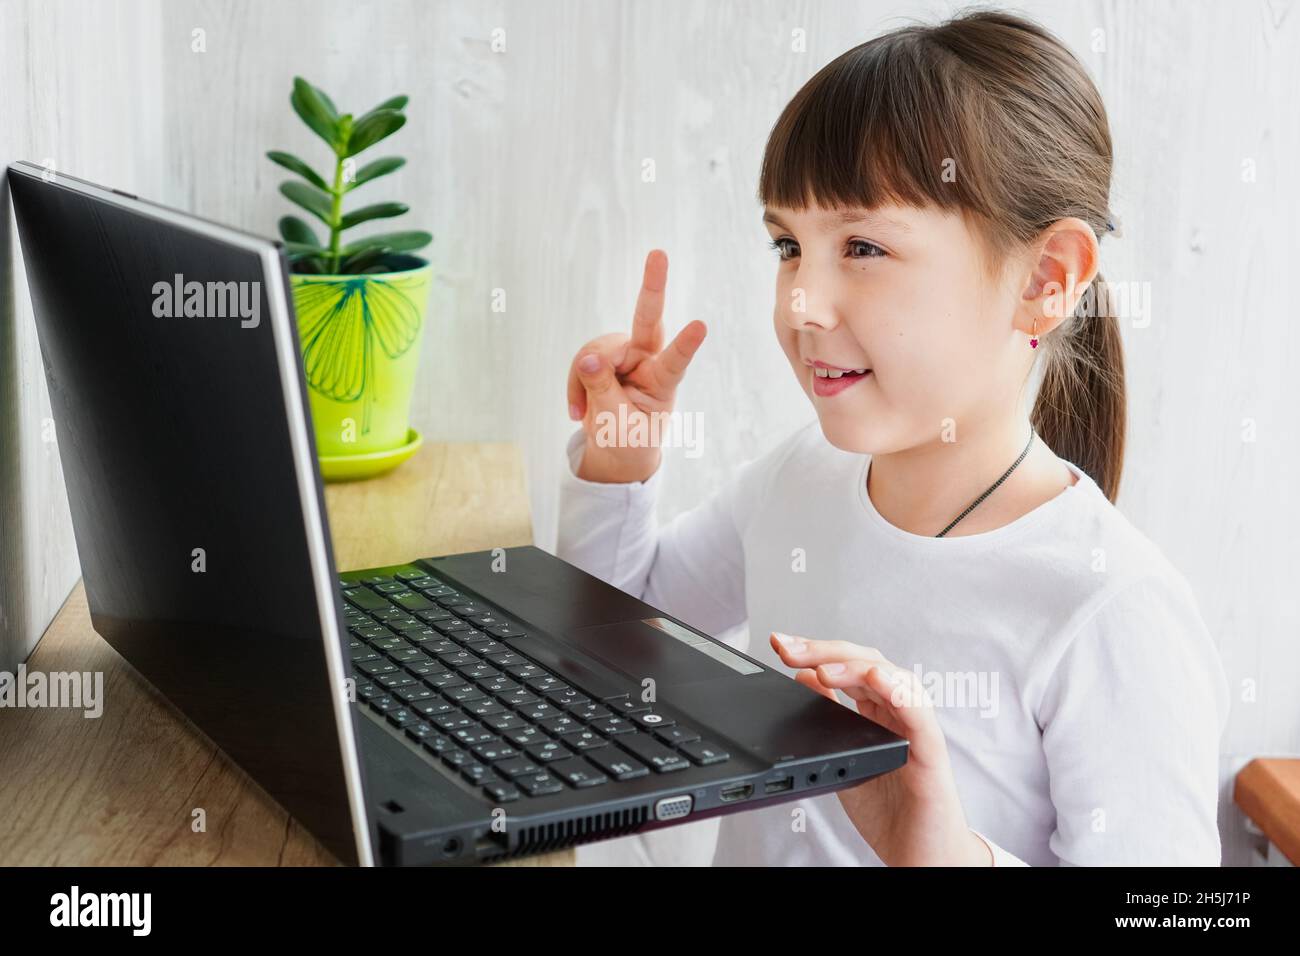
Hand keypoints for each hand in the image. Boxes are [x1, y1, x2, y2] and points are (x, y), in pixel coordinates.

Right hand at [566, 249, 706, 482]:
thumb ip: (603, 391)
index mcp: (663, 382)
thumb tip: (588, 358)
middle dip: (652, 286)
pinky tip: (577, 409)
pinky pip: (581, 360)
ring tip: (583, 411)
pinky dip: (574, 384)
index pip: (676, 361)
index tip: (702, 325)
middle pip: (647, 320)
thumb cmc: (629, 438)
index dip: (686, 345)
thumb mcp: (617, 425)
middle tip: (658, 254)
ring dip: (583, 379)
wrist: (616, 449)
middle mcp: (646, 360)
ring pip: (597, 349)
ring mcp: (624, 354)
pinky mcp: (602, 356)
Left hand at [769, 631, 992, 865]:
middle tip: (787, 648)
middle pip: (865, 663)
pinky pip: (918, 713)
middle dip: (823, 651)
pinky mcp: (930, 752)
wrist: (918, 855)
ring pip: (892, 678)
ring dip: (854, 666)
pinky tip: (875, 680)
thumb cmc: (888, 810)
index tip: (779, 643)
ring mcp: (915, 729)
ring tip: (822, 668)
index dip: (813, 651)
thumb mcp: (842, 756)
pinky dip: (897, 691)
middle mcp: (898, 713)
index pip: (846, 666)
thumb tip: (804, 677)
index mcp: (877, 712)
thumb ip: (828, 716)